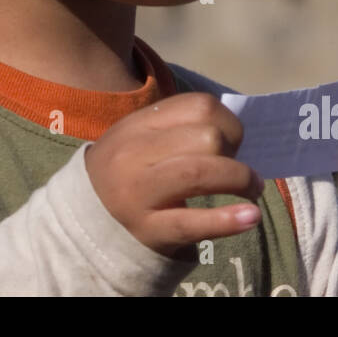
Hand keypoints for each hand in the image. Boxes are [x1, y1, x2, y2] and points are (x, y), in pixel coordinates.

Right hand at [86, 93, 264, 258]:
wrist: (85, 217)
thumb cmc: (129, 171)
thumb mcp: (140, 138)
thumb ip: (179, 128)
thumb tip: (238, 132)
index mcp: (138, 124)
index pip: (199, 106)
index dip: (229, 122)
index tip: (232, 142)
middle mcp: (134, 154)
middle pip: (205, 138)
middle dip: (234, 152)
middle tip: (238, 169)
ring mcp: (139, 193)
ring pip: (201, 174)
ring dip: (240, 180)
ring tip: (252, 190)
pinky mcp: (148, 229)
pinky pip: (193, 222)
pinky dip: (229, 220)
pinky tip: (250, 217)